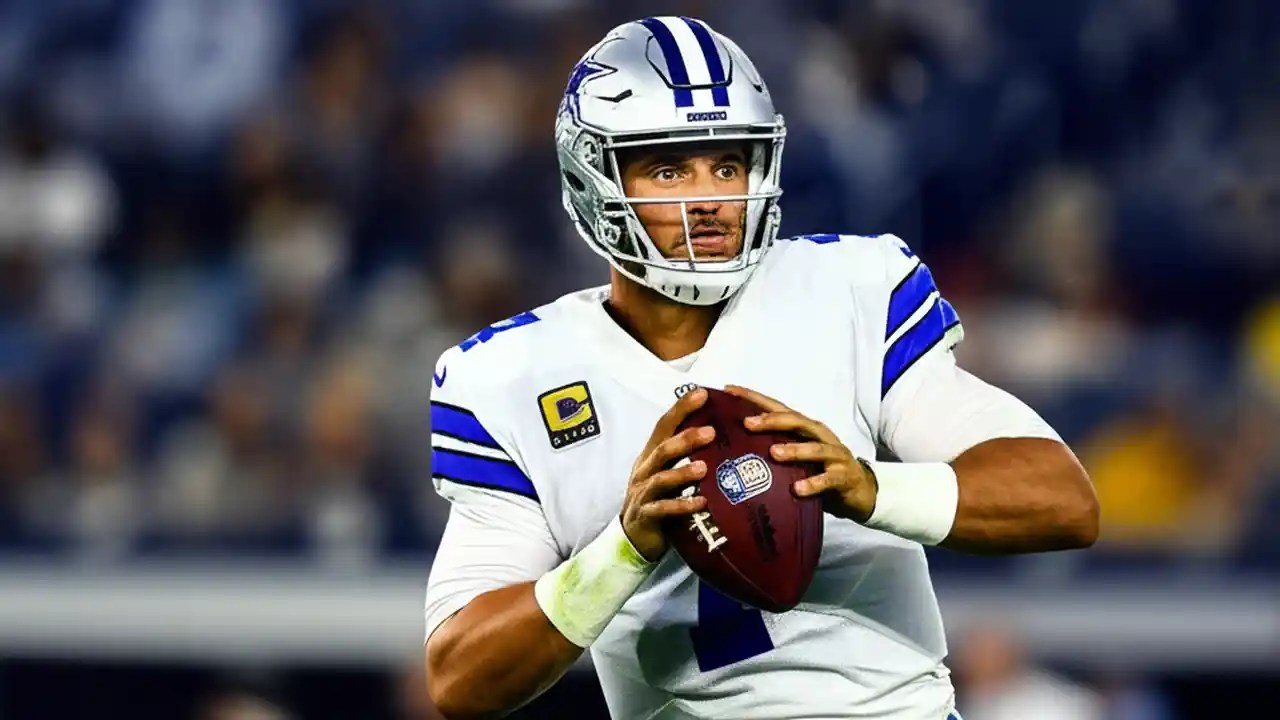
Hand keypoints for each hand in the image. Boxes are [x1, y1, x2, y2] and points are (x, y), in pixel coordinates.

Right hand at [620, 388, 716, 561]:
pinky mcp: (645, 516)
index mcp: (651, 455)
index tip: (702, 393)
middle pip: (662, 449)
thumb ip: (688, 456)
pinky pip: (663, 509)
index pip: (664, 426)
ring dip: (682, 473)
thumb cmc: (661, 498)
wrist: (636, 536)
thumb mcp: (671, 473)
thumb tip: (723, 434)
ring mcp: (642, 493)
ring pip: (661, 479)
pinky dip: (682, 506)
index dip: (681, 409)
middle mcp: (645, 470)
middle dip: (685, 439)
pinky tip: (701, 503)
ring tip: (704, 468)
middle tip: (711, 432)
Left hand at [724, 385, 877, 522]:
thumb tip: (732, 447)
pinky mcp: (844, 476)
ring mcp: (834, 455)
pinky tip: (798, 489)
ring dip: (794, 450)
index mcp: (803, 428)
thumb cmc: (819, 470)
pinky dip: (813, 483)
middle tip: (748, 423)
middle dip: (771, 420)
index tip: (729, 390)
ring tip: (774, 453)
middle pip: (796, 422)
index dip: (753, 398)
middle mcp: (818, 435)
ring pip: (815, 448)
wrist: (860, 491)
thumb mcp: (796, 455)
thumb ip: (772, 447)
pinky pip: (828, 479)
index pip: (776, 408)